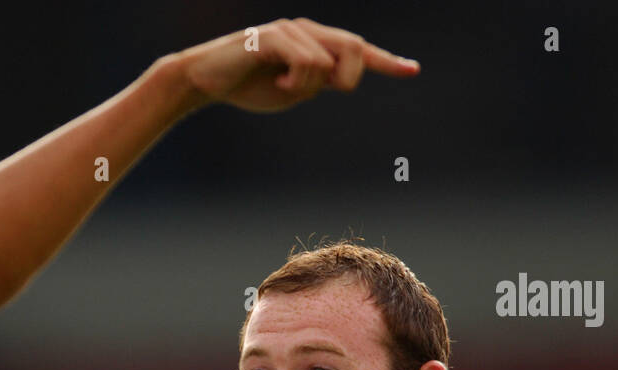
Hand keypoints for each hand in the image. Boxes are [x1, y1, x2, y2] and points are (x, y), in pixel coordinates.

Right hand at [175, 18, 418, 112]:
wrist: (205, 79)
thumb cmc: (247, 85)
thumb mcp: (291, 91)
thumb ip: (317, 83)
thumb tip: (342, 78)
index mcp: (315, 43)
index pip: (358, 51)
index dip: (386, 62)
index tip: (412, 71)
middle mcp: (307, 30)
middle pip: (355, 48)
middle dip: (348, 78)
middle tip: (323, 90)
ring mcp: (291, 30)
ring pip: (327, 62)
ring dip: (307, 87)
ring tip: (283, 89)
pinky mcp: (273, 35)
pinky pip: (305, 62)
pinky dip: (294, 82)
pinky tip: (277, 85)